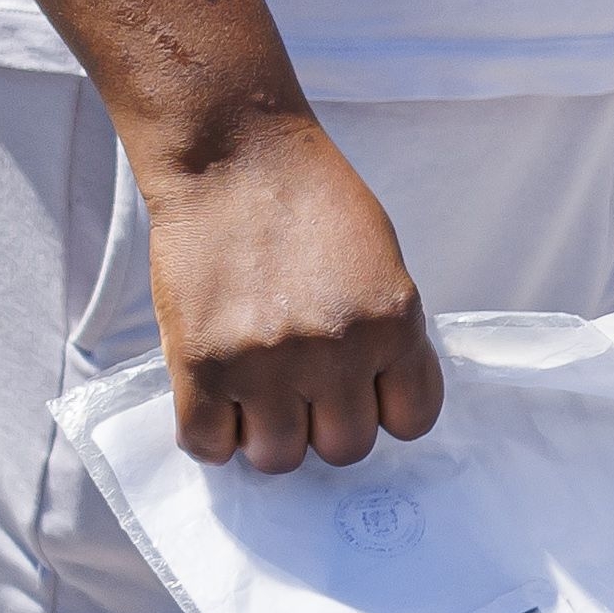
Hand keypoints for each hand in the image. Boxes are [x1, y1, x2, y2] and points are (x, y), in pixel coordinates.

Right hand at [146, 124, 439, 470]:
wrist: (234, 155)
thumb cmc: (310, 200)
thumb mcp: (381, 263)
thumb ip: (384, 333)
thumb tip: (374, 399)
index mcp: (393, 322)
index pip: (412, 421)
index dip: (383, 411)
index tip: (361, 393)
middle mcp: (337, 351)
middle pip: (344, 449)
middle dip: (325, 426)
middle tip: (302, 392)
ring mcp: (266, 362)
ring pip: (279, 457)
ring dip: (268, 434)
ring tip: (255, 395)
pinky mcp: (201, 363)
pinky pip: (207, 443)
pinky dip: (211, 435)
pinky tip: (216, 403)